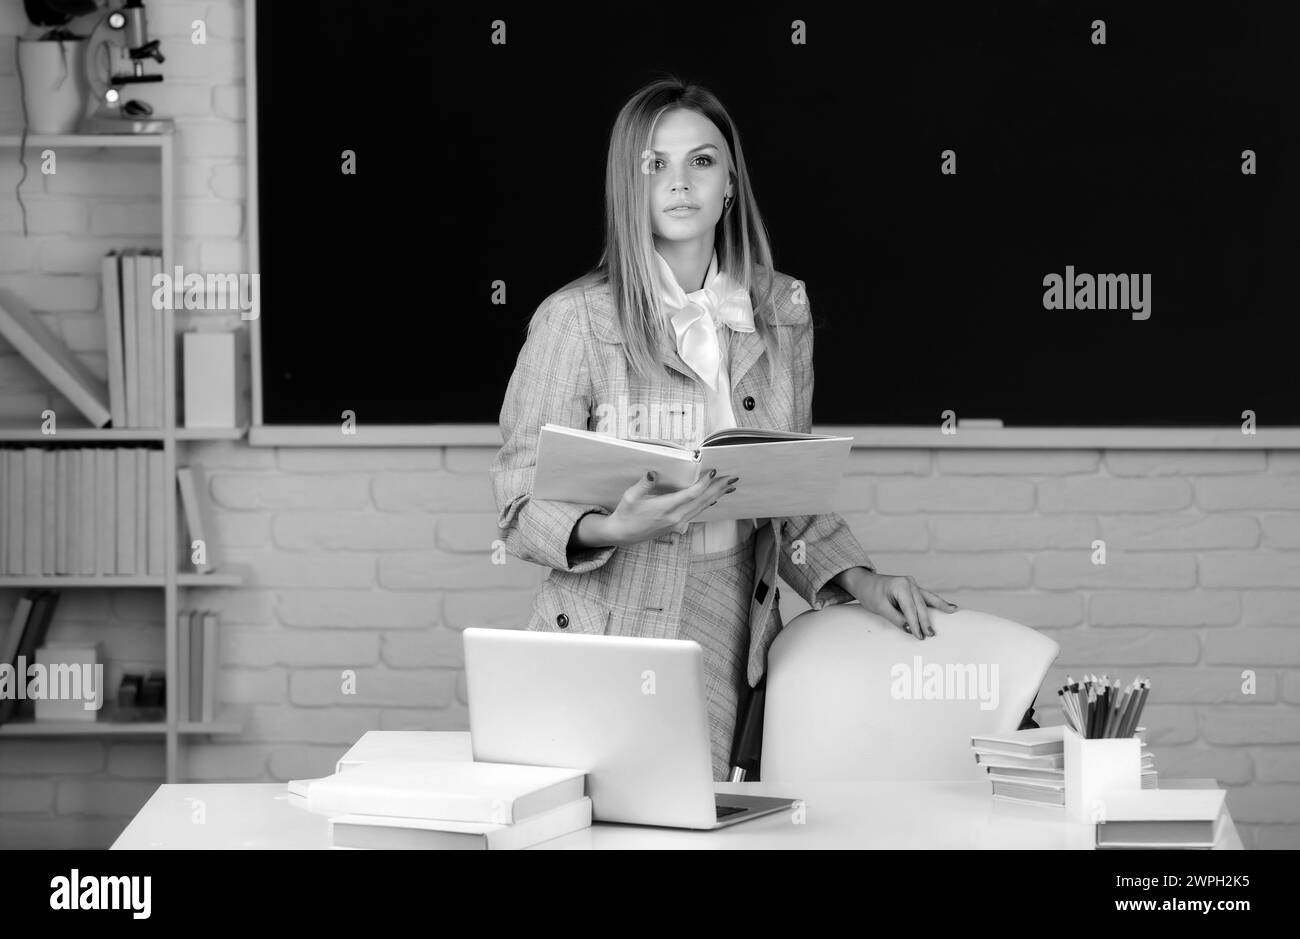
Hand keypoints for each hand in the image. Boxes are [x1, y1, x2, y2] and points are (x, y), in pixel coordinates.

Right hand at [600, 468, 738, 546]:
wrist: (622, 535)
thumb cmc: (625, 514)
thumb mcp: (630, 497)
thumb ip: (644, 484)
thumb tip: (653, 473)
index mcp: (665, 508)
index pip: (691, 494)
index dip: (704, 483)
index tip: (714, 472)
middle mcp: (675, 517)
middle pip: (702, 501)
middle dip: (718, 488)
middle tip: (732, 478)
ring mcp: (677, 523)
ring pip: (701, 508)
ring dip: (716, 496)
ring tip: (729, 487)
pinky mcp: (676, 526)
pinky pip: (695, 513)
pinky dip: (706, 504)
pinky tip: (713, 500)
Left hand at [840, 569, 955, 639]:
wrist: (864, 582)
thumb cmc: (869, 593)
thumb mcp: (879, 607)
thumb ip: (896, 618)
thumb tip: (910, 629)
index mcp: (900, 585)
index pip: (910, 609)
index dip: (915, 624)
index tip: (920, 636)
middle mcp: (909, 583)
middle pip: (920, 605)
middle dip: (926, 621)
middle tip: (931, 635)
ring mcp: (912, 584)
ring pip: (927, 599)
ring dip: (939, 607)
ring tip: (953, 611)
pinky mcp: (913, 588)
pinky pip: (926, 597)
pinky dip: (936, 602)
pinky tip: (949, 606)